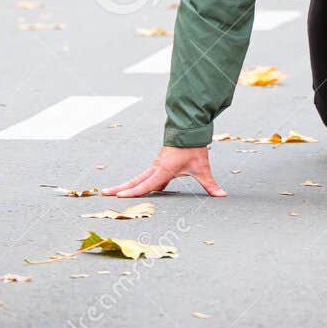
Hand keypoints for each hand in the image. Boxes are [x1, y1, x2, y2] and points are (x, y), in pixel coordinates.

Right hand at [102, 145, 225, 197]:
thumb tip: (222, 195)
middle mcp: (156, 168)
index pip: (147, 184)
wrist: (190, 130)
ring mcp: (155, 166)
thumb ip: (210, 184)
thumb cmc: (194, 148)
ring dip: (125, 185)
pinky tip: (130, 190)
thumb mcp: (202, 167)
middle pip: (135, 181)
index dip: (134, 192)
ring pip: (137, 178)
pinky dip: (135, 183)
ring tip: (110, 192)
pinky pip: (144, 176)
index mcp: (164, 169)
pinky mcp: (157, 165)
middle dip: (120, 188)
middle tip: (104, 194)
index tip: (120, 197)